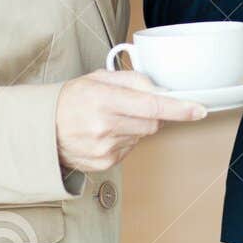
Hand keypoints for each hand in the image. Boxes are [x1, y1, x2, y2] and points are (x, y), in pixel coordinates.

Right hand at [55, 69, 206, 172]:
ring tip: (111, 120)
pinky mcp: (104, 164)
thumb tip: (161, 89)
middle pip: (153, 124)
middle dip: (153, 115)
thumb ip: (134, 80)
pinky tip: (106, 134)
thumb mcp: (100, 78)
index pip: (151, 106)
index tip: (199, 109)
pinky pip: (131, 149)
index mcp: (104, 100)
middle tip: (133, 107)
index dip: (179, 108)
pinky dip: (126, 140)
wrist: (43, 129)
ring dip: (136, 127)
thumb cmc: (73, 99)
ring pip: (142, 136)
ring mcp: (104, 149)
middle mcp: (104, 127)